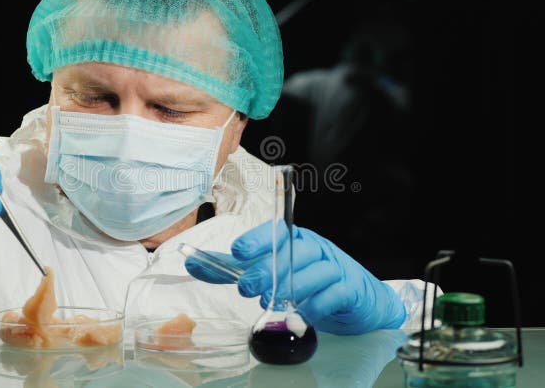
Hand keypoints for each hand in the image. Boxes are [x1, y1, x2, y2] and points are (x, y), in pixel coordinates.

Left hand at [186, 220, 405, 334]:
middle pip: (294, 252)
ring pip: (316, 271)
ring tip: (271, 301)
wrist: (352, 297)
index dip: (257, 240)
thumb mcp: (267, 271)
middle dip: (268, 269)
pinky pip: (335, 294)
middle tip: (247, 288)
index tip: (238, 252)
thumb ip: (232, 270)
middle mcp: (315, 248)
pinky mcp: (349, 289)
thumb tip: (192, 263)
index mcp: (293, 238)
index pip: (276, 232)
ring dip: (292, 286)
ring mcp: (335, 267)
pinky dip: (318, 304)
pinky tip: (303, 313)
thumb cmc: (303, 280)